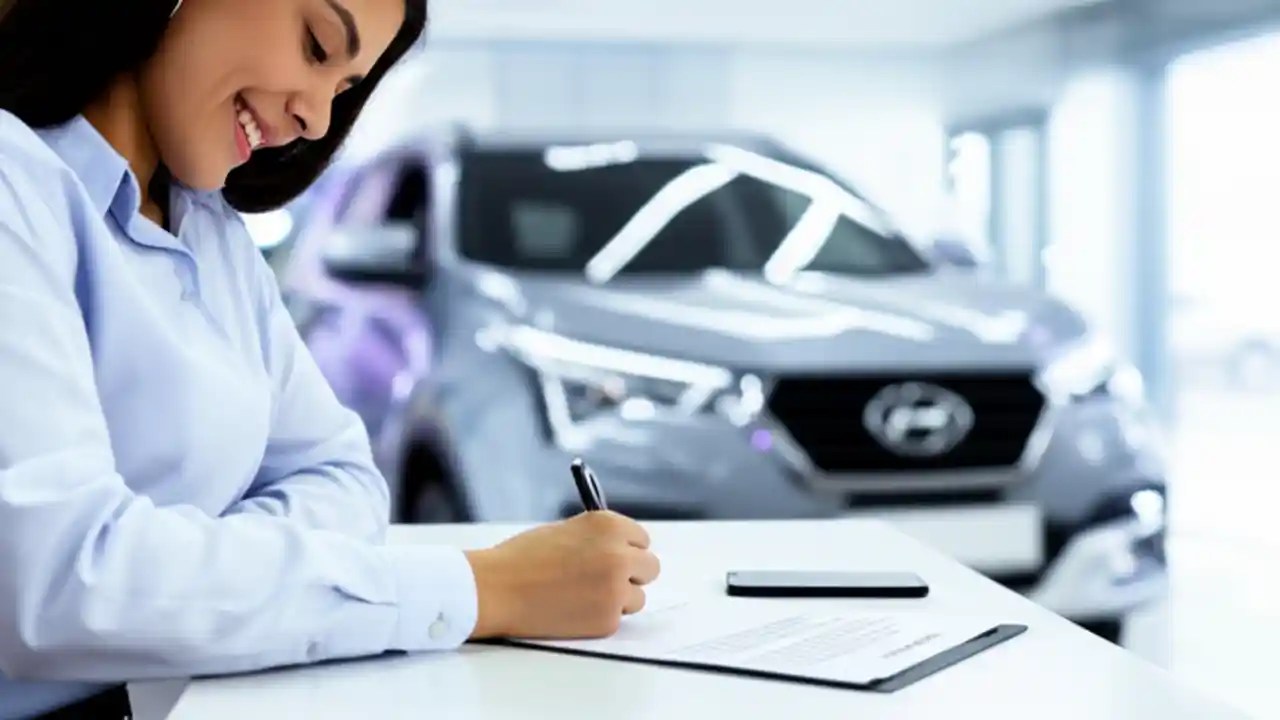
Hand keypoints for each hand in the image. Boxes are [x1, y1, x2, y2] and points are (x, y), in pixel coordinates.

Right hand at [464, 511, 660, 639]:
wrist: (496, 588)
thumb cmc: (523, 557)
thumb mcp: (568, 530)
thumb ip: (600, 539)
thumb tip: (623, 551)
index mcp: (609, 526)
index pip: (642, 539)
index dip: (626, 549)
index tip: (614, 556)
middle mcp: (619, 555)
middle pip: (650, 568)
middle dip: (632, 574)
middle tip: (606, 580)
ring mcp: (616, 589)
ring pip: (637, 597)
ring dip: (618, 598)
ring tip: (582, 596)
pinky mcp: (607, 620)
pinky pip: (616, 619)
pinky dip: (599, 617)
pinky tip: (572, 610)